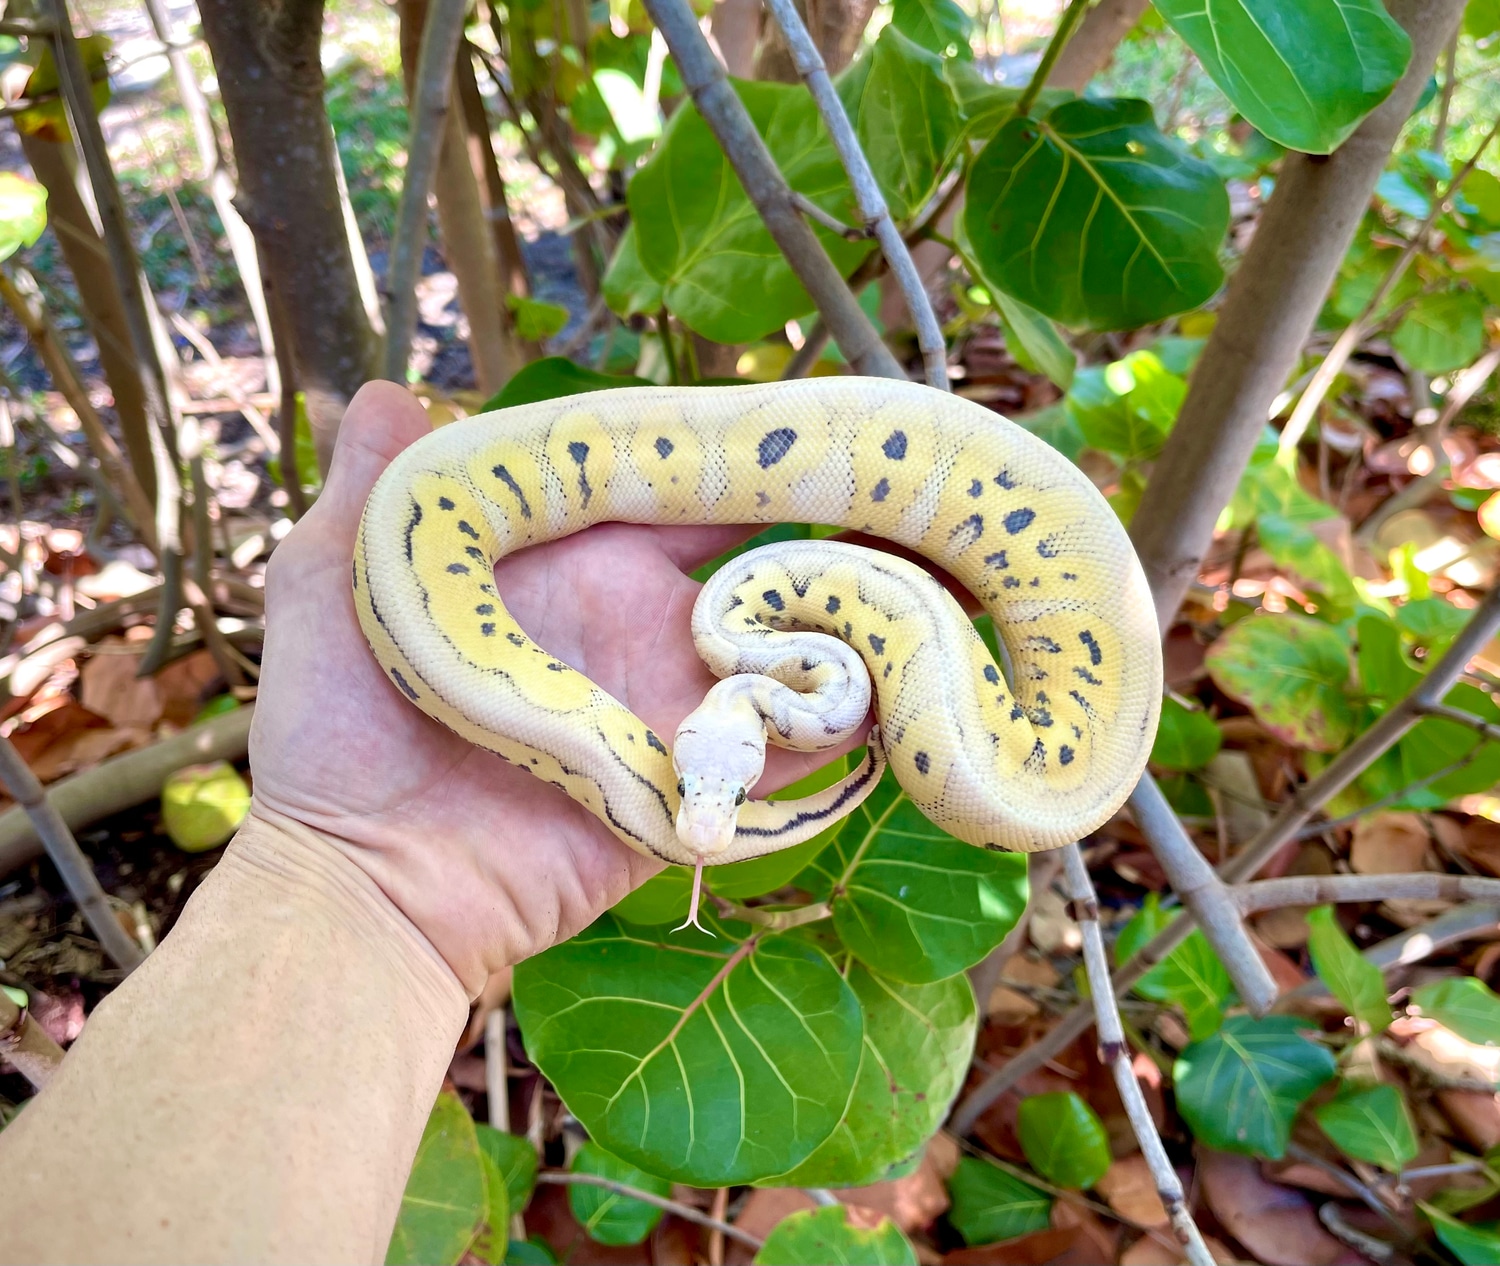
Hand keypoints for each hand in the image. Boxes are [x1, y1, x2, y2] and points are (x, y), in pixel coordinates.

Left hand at [249, 382, 860, 993]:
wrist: (364, 878)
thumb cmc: (337, 730)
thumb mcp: (335, 584)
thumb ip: (372, 488)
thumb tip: (385, 393)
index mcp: (574, 563)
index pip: (677, 487)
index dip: (741, 453)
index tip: (814, 416)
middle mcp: (640, 626)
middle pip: (760, 562)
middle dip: (834, 526)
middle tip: (916, 490)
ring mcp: (672, 709)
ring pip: (791, 651)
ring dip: (859, 618)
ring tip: (939, 574)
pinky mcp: (691, 788)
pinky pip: (785, 754)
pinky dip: (847, 723)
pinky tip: (909, 682)